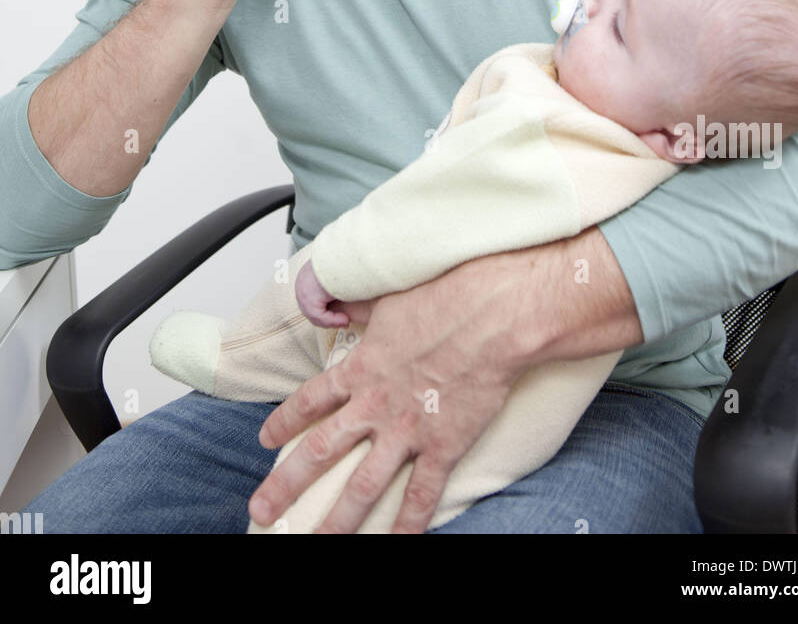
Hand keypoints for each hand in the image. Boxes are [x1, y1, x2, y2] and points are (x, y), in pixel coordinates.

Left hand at [248, 251, 537, 533]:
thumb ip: (357, 306)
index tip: (264, 441)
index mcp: (360, 369)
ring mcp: (407, 430)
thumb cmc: (444, 298)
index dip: (284, 422)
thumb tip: (334, 303)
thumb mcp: (387, 298)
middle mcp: (375, 405)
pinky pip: (421, 494)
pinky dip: (408, 524)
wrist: (490, 316)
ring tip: (316, 544)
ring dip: (337, 520)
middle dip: (286, 485)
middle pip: (320, 451)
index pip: (309, 401)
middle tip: (260, 510)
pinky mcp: (443, 446)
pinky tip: (396, 543)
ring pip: (363, 486)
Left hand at [295, 259, 348, 326]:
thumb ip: (332, 285)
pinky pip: (320, 316)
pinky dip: (333, 321)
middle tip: (345, 321)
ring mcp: (302, 293)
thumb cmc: (343, 261)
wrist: (343, 254)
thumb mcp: (335, 272)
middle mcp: (301, 284)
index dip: (326, 310)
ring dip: (333, 321)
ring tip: (347, 321)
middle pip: (311, 309)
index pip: (311, 299)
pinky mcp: (309, 300)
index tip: (341, 314)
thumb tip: (340, 298)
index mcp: (305, 276)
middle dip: (329, 318)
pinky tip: (346, 319)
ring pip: (316, 315)